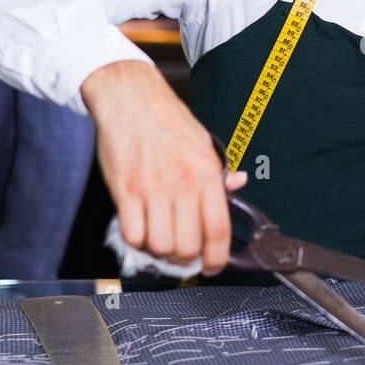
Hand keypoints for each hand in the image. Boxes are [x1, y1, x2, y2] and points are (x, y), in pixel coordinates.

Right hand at [81, 60, 248, 273]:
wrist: (130, 98)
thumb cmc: (167, 120)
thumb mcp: (203, 143)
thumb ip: (219, 170)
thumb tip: (239, 184)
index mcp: (207, 174)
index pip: (219, 230)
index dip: (217, 258)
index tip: (212, 266)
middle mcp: (183, 185)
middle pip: (188, 247)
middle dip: (184, 259)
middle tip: (179, 253)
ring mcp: (153, 189)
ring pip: (160, 246)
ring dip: (158, 251)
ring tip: (157, 239)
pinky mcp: (125, 191)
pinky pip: (132, 234)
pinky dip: (134, 240)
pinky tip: (138, 228)